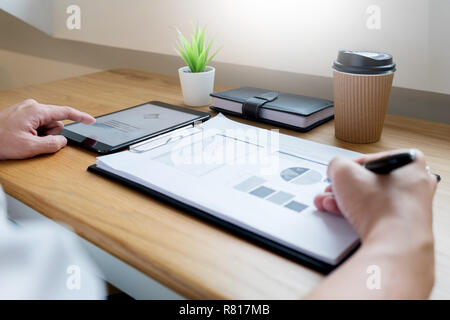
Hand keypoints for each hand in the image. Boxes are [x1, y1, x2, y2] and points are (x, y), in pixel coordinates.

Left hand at [0, 99, 94, 159]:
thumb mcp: (30, 147)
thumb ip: (52, 144)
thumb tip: (62, 142)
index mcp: (36, 110)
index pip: (66, 112)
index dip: (81, 117)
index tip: (91, 121)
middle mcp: (32, 106)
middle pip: (55, 122)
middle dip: (50, 135)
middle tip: (35, 143)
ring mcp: (26, 110)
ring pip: (46, 125)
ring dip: (41, 135)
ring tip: (25, 140)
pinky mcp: (21, 115)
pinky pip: (37, 124)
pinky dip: (34, 133)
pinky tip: (22, 138)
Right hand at [314, 149, 437, 240]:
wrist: (394, 244)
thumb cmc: (381, 207)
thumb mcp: (345, 172)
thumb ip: (336, 164)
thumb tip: (335, 170)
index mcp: (410, 162)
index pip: (370, 160)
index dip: (348, 168)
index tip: (339, 175)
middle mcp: (416, 184)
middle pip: (369, 182)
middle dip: (344, 188)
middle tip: (333, 192)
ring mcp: (412, 207)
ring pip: (371, 200)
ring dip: (346, 202)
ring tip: (331, 205)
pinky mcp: (404, 226)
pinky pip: (377, 216)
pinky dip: (359, 216)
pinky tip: (344, 217)